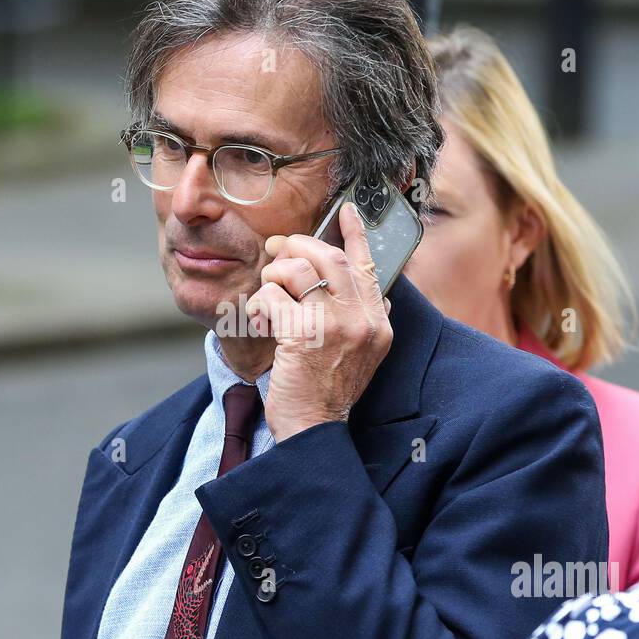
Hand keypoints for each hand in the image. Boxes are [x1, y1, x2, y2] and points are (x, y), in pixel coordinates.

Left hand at [247, 202, 393, 441]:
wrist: (314, 428)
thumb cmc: (328, 391)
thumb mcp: (360, 353)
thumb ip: (362, 319)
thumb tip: (361, 286)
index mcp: (378, 322)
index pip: (368, 265)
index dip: (356, 233)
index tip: (346, 210)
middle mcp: (362, 320)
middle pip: (329, 257)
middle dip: (297, 248)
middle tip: (278, 253)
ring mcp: (335, 326)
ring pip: (298, 270)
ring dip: (275, 275)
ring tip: (269, 293)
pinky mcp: (303, 334)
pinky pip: (274, 295)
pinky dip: (261, 303)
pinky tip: (260, 319)